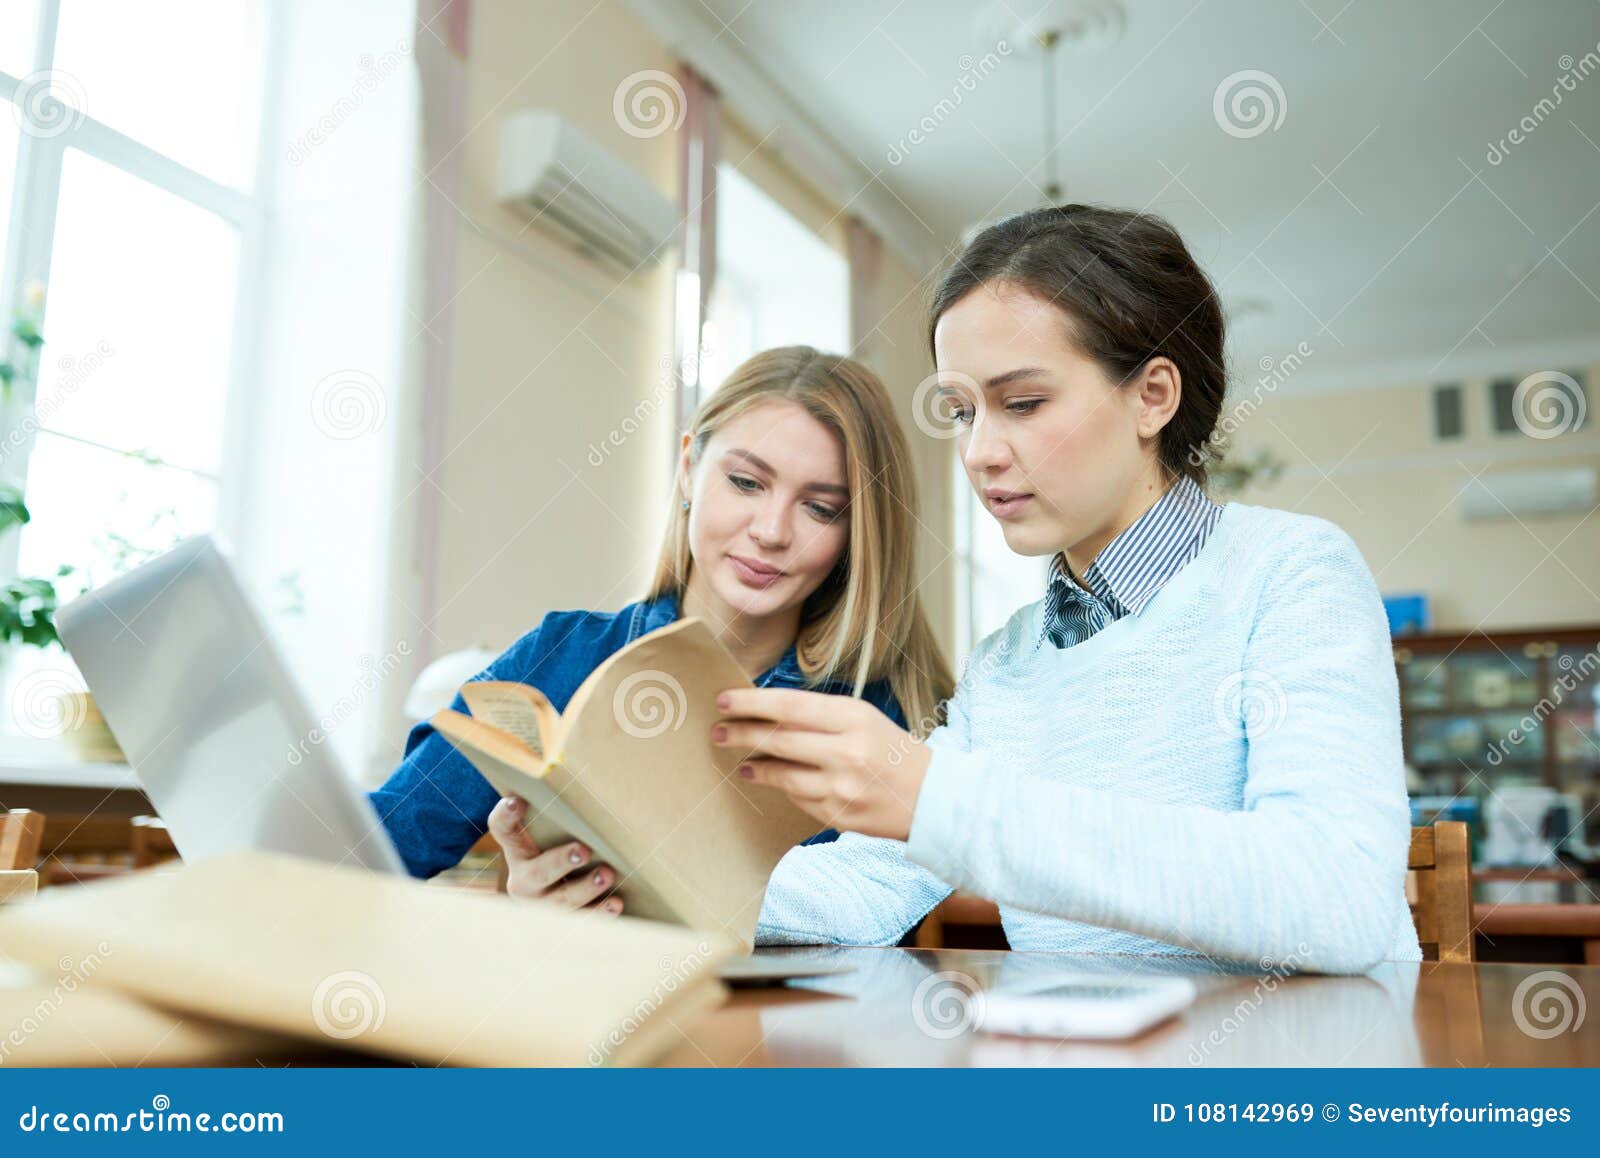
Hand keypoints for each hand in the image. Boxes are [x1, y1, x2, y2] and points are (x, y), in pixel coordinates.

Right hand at [486, 795, 622, 914]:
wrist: (554, 905)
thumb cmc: (559, 856)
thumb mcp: (552, 837)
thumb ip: (562, 816)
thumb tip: (598, 773)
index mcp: (518, 853)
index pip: (503, 830)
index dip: (506, 816)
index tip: (516, 801)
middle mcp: (525, 881)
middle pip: (538, 872)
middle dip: (561, 862)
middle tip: (584, 850)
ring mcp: (543, 907)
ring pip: (561, 901)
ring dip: (585, 889)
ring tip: (606, 875)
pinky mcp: (563, 925)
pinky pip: (581, 922)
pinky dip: (599, 914)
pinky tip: (616, 904)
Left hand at [711, 689, 931, 840]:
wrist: (935, 799)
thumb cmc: (896, 751)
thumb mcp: (865, 719)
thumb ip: (821, 716)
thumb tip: (770, 712)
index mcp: (854, 718)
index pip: (790, 706)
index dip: (752, 703)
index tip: (724, 700)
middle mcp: (847, 751)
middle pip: (779, 740)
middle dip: (742, 733)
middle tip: (718, 730)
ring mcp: (841, 787)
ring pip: (783, 774)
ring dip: (757, 765)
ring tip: (741, 760)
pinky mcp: (838, 815)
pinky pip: (798, 798)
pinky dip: (783, 786)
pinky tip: (769, 778)